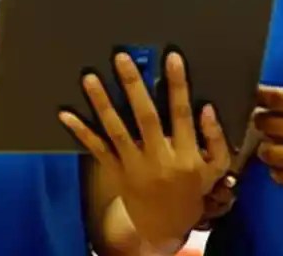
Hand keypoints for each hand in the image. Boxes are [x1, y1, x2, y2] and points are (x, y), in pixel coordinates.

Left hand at [60, 52, 229, 252]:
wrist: (166, 225)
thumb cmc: (192, 188)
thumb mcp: (216, 168)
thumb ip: (216, 138)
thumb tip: (206, 108)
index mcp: (187, 154)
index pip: (181, 114)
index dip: (178, 85)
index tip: (171, 57)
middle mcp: (159, 158)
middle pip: (145, 117)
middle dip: (133, 86)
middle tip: (121, 58)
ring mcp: (134, 165)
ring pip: (116, 130)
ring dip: (102, 103)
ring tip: (89, 78)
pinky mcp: (116, 171)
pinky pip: (97, 150)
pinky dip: (81, 132)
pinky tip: (66, 115)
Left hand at [253, 86, 282, 198]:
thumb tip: (270, 100)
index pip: (282, 99)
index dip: (261, 96)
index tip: (255, 96)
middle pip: (272, 126)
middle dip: (260, 121)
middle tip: (261, 120)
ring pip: (274, 155)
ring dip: (265, 148)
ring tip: (270, 143)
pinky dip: (277, 172)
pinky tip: (282, 165)